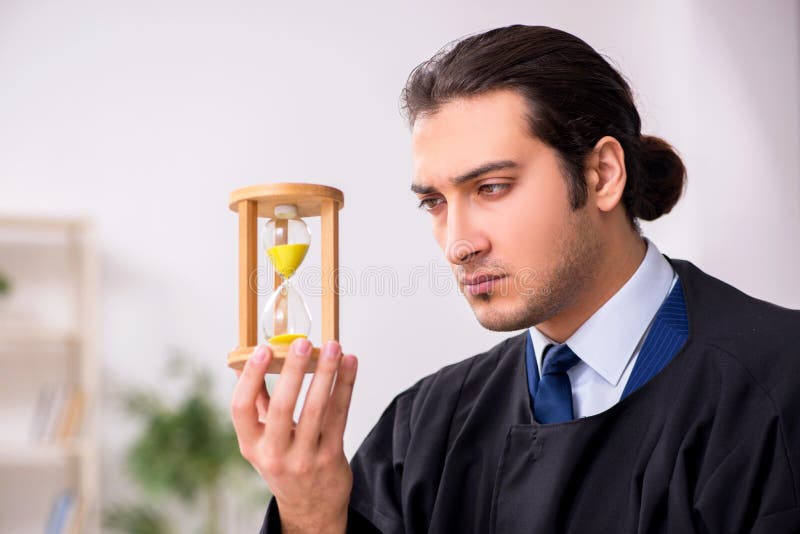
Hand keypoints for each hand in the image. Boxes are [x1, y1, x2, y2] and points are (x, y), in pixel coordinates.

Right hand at [231, 338, 357, 533]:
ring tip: (333, 347)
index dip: (250, 377)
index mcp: (252, 446)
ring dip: (326, 374)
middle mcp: (275, 455)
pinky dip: (345, 386)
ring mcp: (305, 458)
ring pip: (317, 409)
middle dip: (293, 372)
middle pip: (282, 408)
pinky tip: (349, 364)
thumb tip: (247, 362)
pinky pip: (339, 415)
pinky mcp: (331, 457)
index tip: (263, 350)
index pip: (241, 409)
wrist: (311, 507)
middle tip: (302, 343)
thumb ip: (257, 404)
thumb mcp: (263, 441)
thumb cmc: (285, 462)